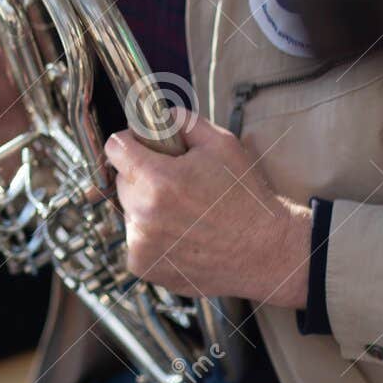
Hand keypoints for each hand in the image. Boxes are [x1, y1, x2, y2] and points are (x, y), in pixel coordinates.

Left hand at [105, 111, 311, 307]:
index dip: (130, 142)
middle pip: (122, 181)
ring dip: (146, 208)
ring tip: (184, 214)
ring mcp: (141, 244)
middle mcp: (144, 214)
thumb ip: (183, 122)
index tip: (141, 146)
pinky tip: (182, 235)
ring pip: (129, 211)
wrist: (267, 252)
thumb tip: (156, 116)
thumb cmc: (247, 198)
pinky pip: (135, 240)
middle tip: (176, 184)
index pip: (115, 148)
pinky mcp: (144, 266)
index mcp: (158, 180)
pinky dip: (151, 237)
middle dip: (142, 177)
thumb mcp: (222, 145)